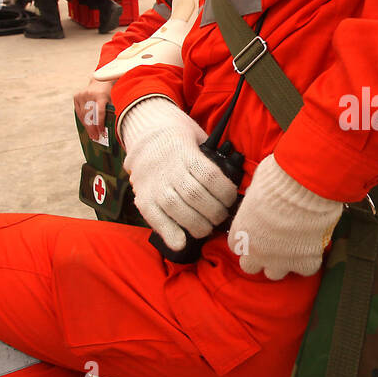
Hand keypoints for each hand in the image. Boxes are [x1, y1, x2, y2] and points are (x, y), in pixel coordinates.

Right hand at [74, 77, 111, 139]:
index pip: (99, 112)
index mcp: (101, 95)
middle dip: (93, 128)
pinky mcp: (76, 96)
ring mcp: (82, 95)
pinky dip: (83, 120)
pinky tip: (87, 127)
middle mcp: (89, 94)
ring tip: (92, 135)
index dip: (100, 123)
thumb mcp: (112, 101)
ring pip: (83, 115)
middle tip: (96, 138)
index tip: (102, 133)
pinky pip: (79, 112)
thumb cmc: (109, 94)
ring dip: (87, 126)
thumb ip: (110, 112)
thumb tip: (108, 129)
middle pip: (90, 115)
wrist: (100, 82)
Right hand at [121, 97, 237, 251]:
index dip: (225, 192)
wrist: (145, 134)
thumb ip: (212, 158)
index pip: (210, 176)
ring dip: (197, 225)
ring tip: (207, 228)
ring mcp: (154, 186)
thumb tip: (234, 181)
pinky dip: (168, 233)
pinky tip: (181, 243)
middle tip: (222, 216)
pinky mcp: (143, 199)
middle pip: (195, 195)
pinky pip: (155, 219)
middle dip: (214, 212)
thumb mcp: (198, 138)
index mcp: (185, 153)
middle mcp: (168, 170)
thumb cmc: (180, 139)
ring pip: (177, 209)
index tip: (230, 199)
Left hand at [229, 154, 342, 279]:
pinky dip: (310, 259)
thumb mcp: (257, 184)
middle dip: (261, 255)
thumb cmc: (278, 178)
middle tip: (275, 241)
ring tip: (294, 246)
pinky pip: (305, 269)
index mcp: (240, 231)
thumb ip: (256, 198)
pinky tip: (313, 245)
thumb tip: (260, 196)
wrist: (304, 187)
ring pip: (275, 274)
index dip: (249, 238)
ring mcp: (280, 260)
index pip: (237, 245)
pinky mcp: (304, 262)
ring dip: (282, 261)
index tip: (259, 230)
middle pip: (251, 266)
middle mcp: (256, 251)